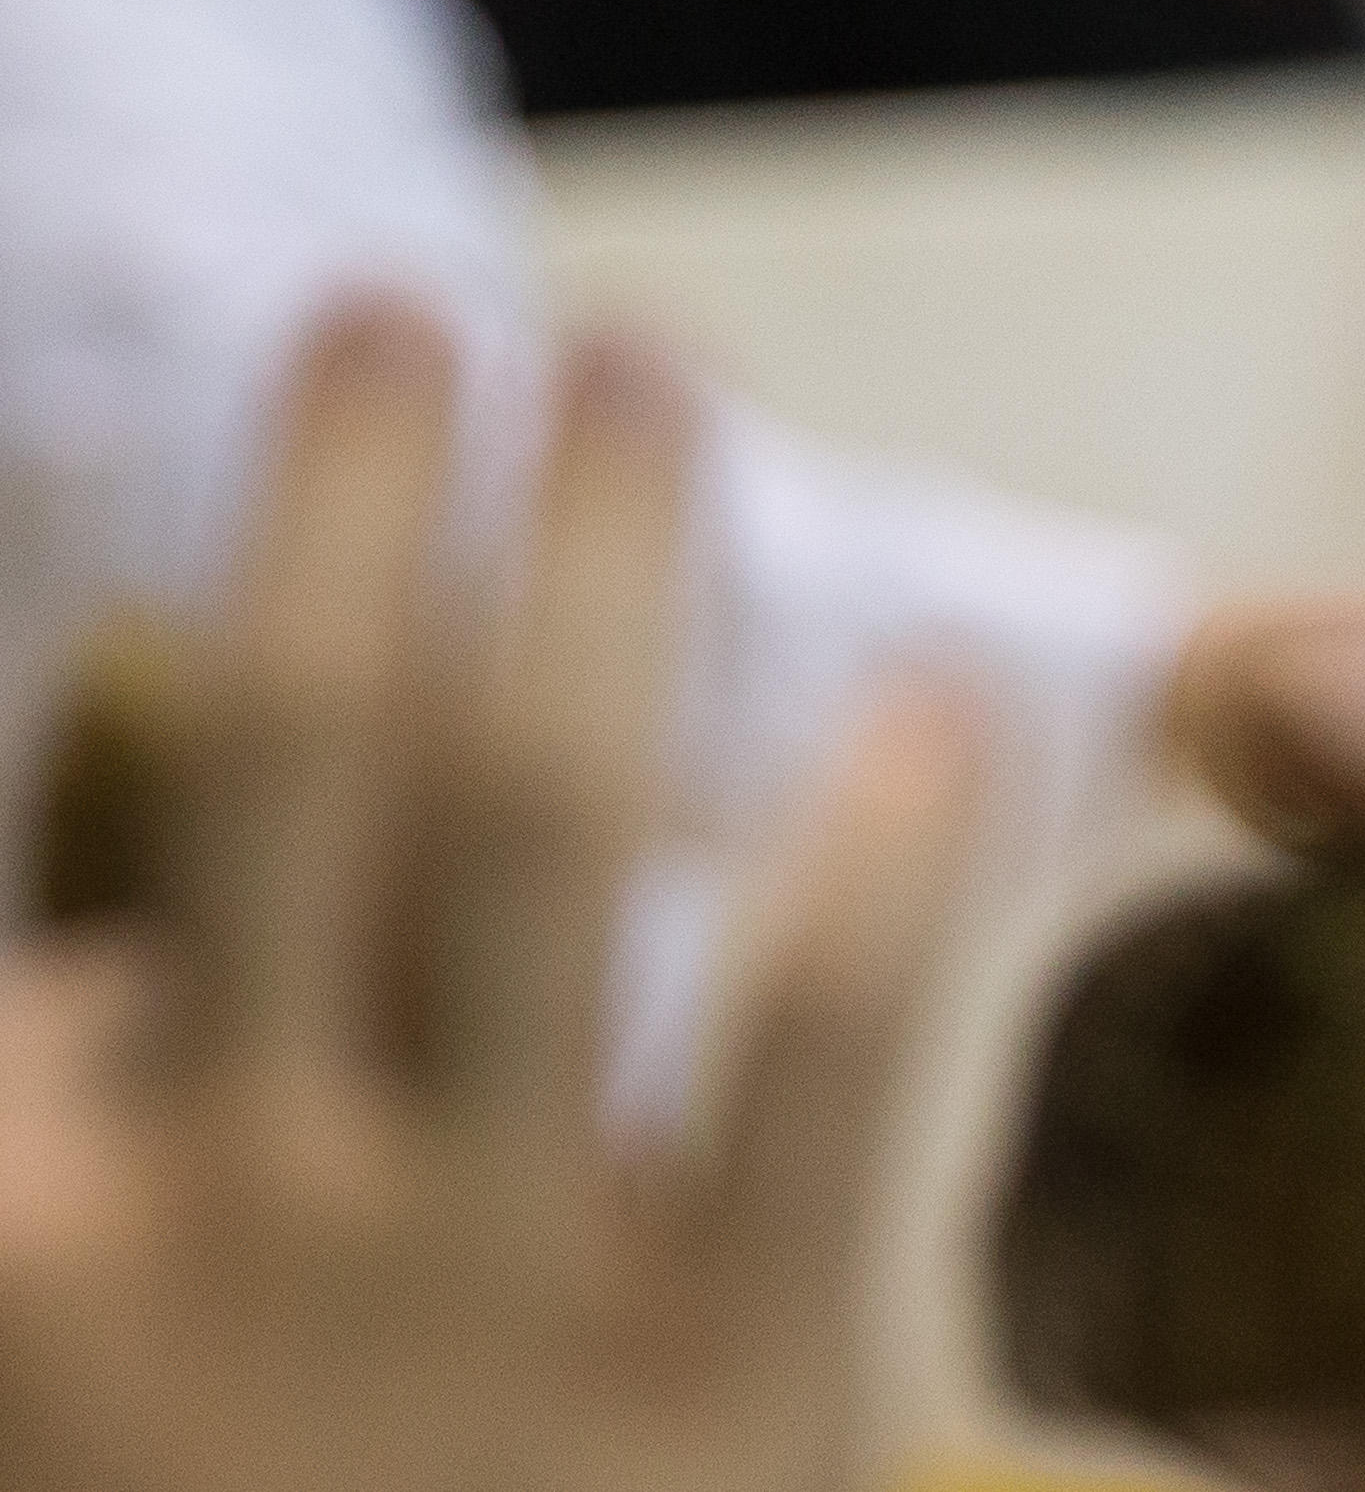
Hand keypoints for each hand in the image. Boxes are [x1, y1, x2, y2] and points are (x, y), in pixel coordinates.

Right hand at [0, 300, 984, 1491]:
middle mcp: (205, 1210)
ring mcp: (463, 1293)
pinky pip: (822, 1051)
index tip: (293, 378)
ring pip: (540, 825)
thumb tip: (105, 931)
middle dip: (351, 499)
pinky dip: (883, 853)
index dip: (187, 592)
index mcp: (12, 1200)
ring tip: (636, 372)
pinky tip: (942, 701)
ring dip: (589, 567)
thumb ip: (104, 1062)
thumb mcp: (89, 1314)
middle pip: (289, 750)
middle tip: (423, 309)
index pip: (97, 824)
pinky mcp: (728, 1384)